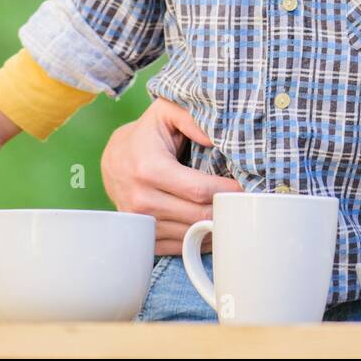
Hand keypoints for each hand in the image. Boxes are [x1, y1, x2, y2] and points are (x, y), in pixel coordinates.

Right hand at [100, 96, 240, 254]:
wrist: (114, 158)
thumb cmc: (147, 134)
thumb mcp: (166, 112)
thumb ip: (191, 118)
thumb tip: (216, 139)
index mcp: (150, 168)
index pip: (199, 190)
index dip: (227, 192)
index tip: (246, 188)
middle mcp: (142, 198)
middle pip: (197, 216)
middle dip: (226, 212)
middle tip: (246, 205)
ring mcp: (141, 221)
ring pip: (190, 235)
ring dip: (216, 229)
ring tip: (234, 216)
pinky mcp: (142, 236)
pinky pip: (178, 248)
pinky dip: (199, 242)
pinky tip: (214, 230)